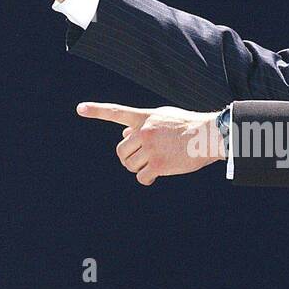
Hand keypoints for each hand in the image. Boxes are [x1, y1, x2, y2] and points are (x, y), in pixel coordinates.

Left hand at [76, 102, 224, 184]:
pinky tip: (157, 174)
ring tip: (155, 164)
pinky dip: (147, 179)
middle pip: (121, 152)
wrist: (209, 136)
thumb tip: (123, 137)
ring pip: (130, 165)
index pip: (116, 112)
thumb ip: (143, 125)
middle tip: (143, 160)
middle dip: (129, 159)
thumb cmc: (188, 127)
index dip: (96, 110)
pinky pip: (141, 177)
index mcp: (145, 118)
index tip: (79, 108)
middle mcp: (144, 131)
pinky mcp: (158, 164)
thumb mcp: (163, 118)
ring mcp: (150, 148)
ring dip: (139, 168)